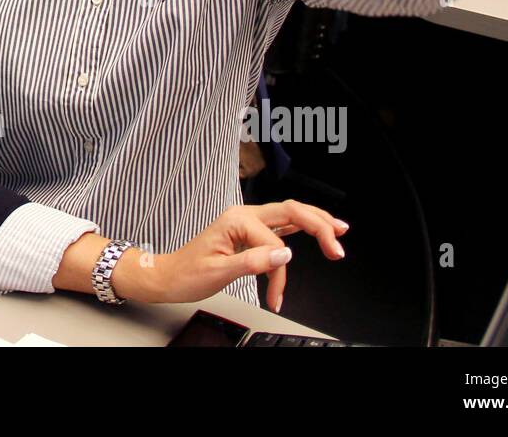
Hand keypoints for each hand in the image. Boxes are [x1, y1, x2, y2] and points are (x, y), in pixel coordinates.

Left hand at [115, 200, 347, 311]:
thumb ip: (252, 262)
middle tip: (338, 245)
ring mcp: (247, 221)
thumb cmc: (188, 273)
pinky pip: (280, 224)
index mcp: (236, 220)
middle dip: (318, 225)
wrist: (169, 275)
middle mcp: (243, 215)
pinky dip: (300, 226)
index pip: (273, 243)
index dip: (279, 271)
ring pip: (288, 213)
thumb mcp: (218, 271)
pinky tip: (313, 226)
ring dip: (314, 220)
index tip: (277, 296)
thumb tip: (283, 255)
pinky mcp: (248, 231)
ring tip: (338, 229)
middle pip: (290, 211)